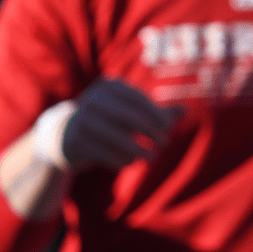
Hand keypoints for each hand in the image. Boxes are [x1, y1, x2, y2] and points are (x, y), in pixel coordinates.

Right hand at [60, 79, 182, 170]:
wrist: (66, 133)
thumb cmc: (110, 120)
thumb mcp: (133, 112)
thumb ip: (158, 112)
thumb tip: (186, 111)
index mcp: (109, 87)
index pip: (137, 98)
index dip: (155, 113)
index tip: (169, 128)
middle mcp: (93, 100)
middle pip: (127, 116)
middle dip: (149, 131)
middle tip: (164, 144)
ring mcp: (80, 120)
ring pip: (114, 136)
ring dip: (136, 149)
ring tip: (151, 159)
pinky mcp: (73, 141)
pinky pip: (101, 152)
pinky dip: (118, 159)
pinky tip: (130, 164)